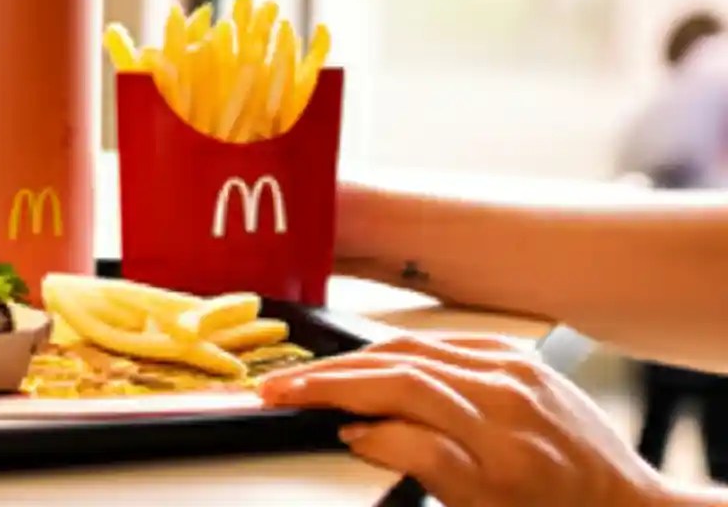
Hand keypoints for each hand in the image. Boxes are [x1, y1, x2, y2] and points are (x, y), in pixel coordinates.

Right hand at [258, 334, 678, 506]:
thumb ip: (418, 461)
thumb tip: (360, 429)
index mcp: (494, 427)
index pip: (391, 388)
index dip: (330, 387)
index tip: (286, 393)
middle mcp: (504, 384)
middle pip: (395, 359)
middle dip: (331, 369)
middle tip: (282, 384)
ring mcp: (514, 364)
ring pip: (415, 345)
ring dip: (358, 358)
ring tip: (316, 377)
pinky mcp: (520, 357)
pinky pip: (447, 342)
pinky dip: (402, 352)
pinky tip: (377, 364)